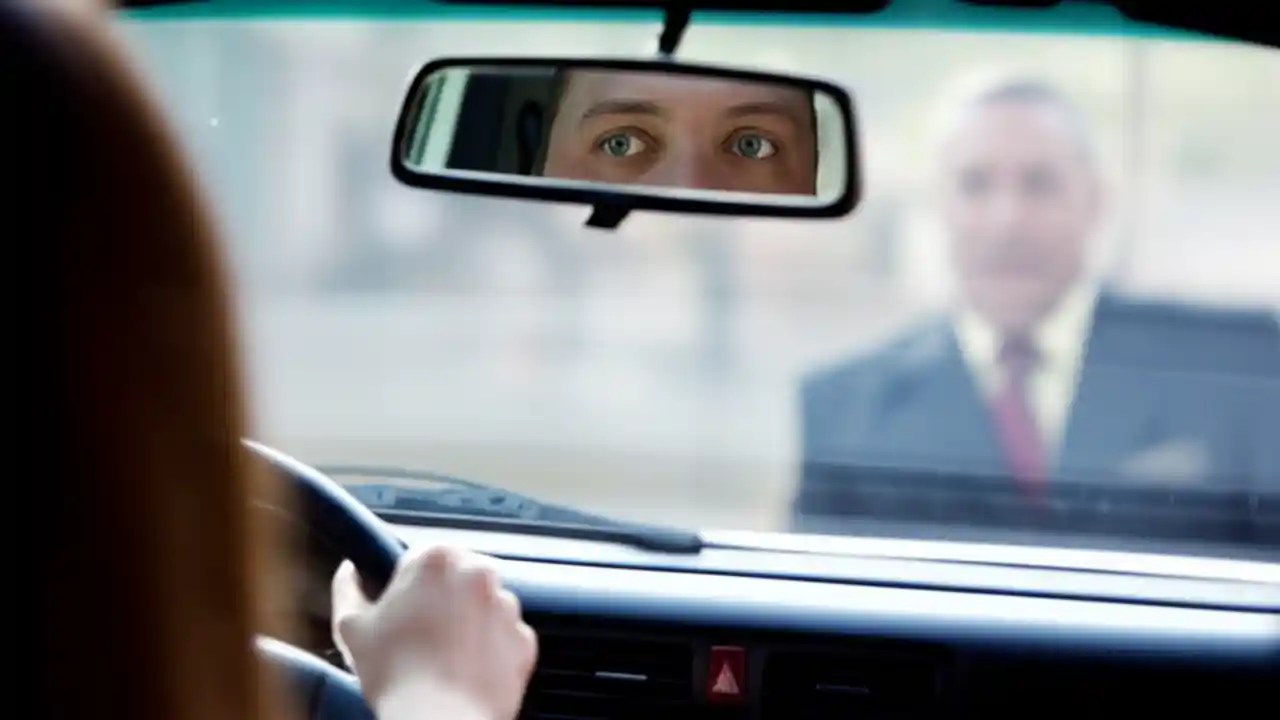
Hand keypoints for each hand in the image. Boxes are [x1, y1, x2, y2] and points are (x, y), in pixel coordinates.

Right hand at [331, 547, 537, 719]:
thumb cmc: (392, 671)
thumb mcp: (352, 627)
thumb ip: (347, 588)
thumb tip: (348, 570)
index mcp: (437, 558)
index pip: (422, 557)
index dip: (409, 585)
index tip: (403, 612)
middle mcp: (480, 572)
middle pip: (459, 576)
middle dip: (444, 598)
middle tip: (423, 635)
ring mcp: (508, 607)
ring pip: (486, 606)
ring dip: (470, 622)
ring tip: (446, 657)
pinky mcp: (526, 639)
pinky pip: (506, 638)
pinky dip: (492, 650)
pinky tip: (468, 670)